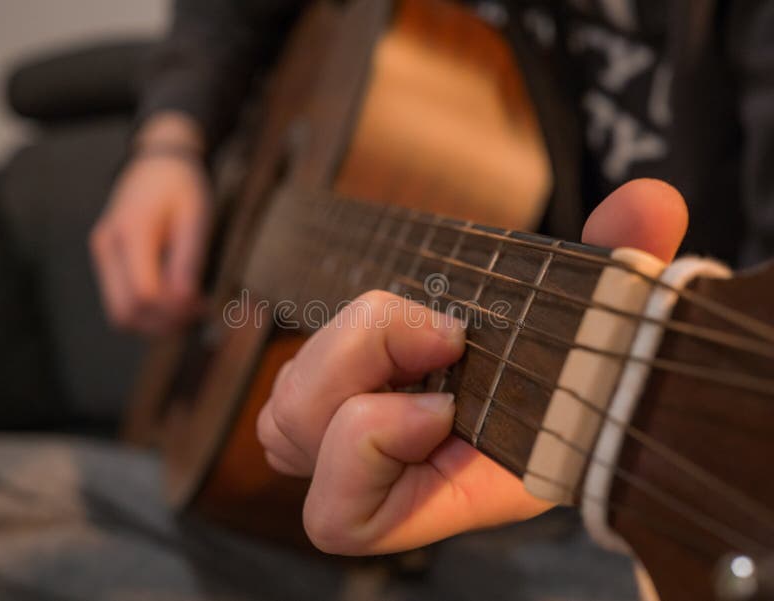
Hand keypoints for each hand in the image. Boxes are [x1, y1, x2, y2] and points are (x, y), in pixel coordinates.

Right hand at [90, 113, 209, 332]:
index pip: (144, 294)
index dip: (174, 310)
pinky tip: (174, 300)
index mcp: (131, 232)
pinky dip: (147, 312)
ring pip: (120, 313)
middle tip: (198, 314)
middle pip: (126, 312)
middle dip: (163, 323)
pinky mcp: (107, 260)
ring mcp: (103, 254)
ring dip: (154, 323)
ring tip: (189, 309)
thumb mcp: (195, 216)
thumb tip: (187, 300)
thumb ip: (189, 258)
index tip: (203, 305)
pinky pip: (121, 301)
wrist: (157, 161)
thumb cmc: (181, 185)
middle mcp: (108, 246)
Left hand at [257, 178, 688, 554]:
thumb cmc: (584, 381)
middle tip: (443, 332)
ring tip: (420, 326)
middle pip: (296, 438)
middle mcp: (394, 475)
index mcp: (450, 492)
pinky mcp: (345, 401)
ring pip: (282, 411)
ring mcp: (359, 439)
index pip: (346, 518)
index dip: (372, 445)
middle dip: (356, 363)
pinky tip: (397, 328)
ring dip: (342, 349)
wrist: (564, 383)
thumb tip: (651, 201)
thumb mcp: (609, 337)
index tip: (446, 400)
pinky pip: (290, 386)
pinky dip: (329, 347)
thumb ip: (623, 278)